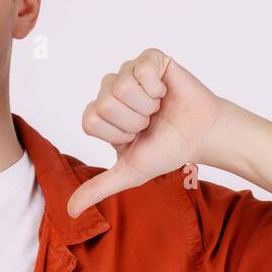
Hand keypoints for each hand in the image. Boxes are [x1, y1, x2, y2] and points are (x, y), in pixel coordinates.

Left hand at [67, 48, 226, 217]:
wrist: (201, 136)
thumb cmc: (166, 150)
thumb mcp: (129, 172)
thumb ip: (98, 188)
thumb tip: (71, 212)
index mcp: (100, 114)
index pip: (91, 121)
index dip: (117, 134)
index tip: (135, 136)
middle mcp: (109, 90)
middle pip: (106, 104)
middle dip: (134, 121)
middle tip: (150, 122)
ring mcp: (128, 71)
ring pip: (123, 87)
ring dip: (148, 106)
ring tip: (158, 108)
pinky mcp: (149, 59)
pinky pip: (142, 70)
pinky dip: (158, 88)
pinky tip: (165, 93)